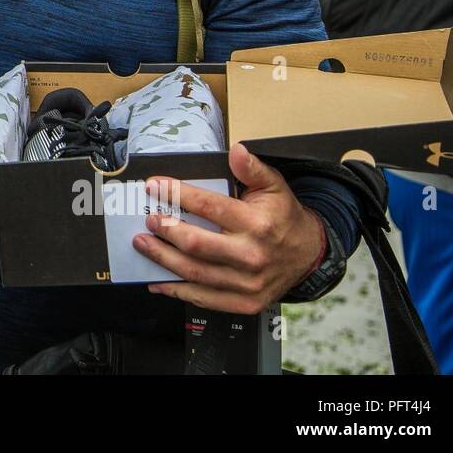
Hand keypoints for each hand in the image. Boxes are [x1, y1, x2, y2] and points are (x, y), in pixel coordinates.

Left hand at [135, 142, 325, 312]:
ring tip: (143, 244)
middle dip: (166, 230)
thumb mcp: (274, 186)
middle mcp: (251, 255)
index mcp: (257, 223)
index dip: (177, 194)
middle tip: (149, 220)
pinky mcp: (244, 302)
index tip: (154, 185)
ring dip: (162, 259)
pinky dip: (176, 291)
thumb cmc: (283, 217)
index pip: (208, 206)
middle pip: (196, 244)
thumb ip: (252, 168)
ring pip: (195, 272)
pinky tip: (158, 281)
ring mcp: (247, 283)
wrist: (309, 254)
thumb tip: (237, 150)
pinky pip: (203, 298)